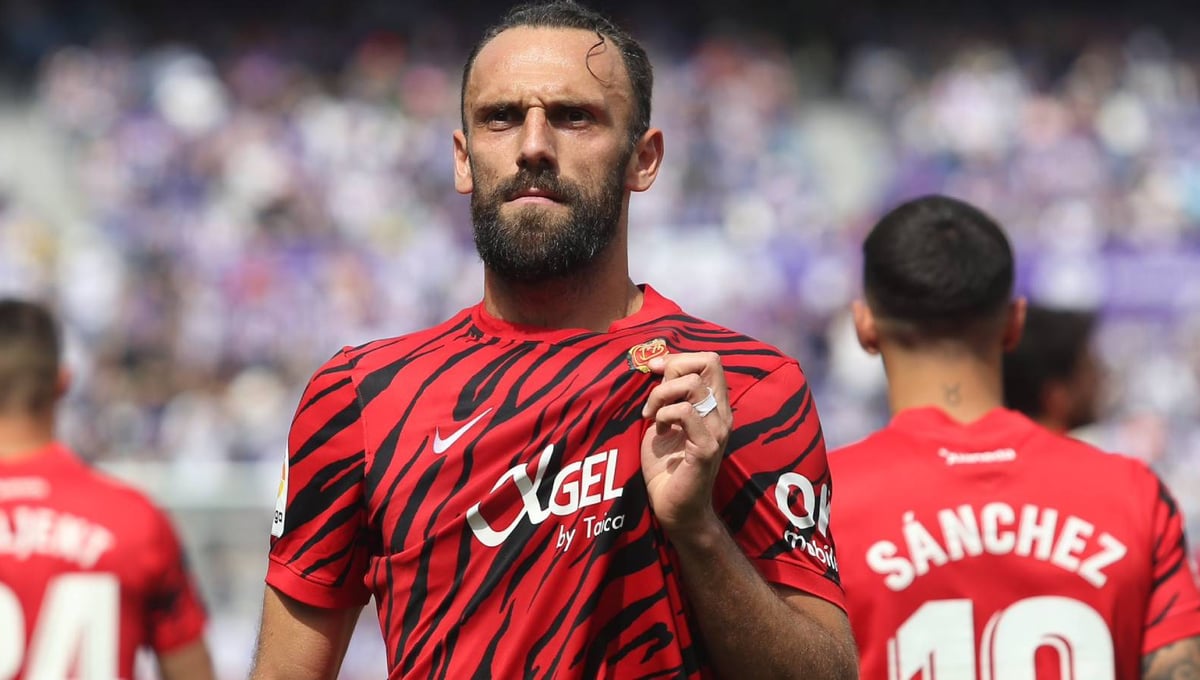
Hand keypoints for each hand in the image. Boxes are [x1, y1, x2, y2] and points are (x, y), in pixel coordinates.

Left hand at [640, 352, 731, 536]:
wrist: (675, 509)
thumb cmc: (667, 468)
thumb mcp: (664, 422)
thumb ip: (666, 396)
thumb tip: (656, 365)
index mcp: (715, 406)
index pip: (710, 360)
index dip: (678, 359)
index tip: (654, 372)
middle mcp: (722, 414)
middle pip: (710, 362)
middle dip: (674, 369)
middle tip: (655, 396)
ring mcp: (717, 430)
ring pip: (694, 385)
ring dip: (662, 395)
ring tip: (653, 416)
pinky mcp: (706, 448)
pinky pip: (685, 413)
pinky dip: (664, 415)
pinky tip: (658, 431)